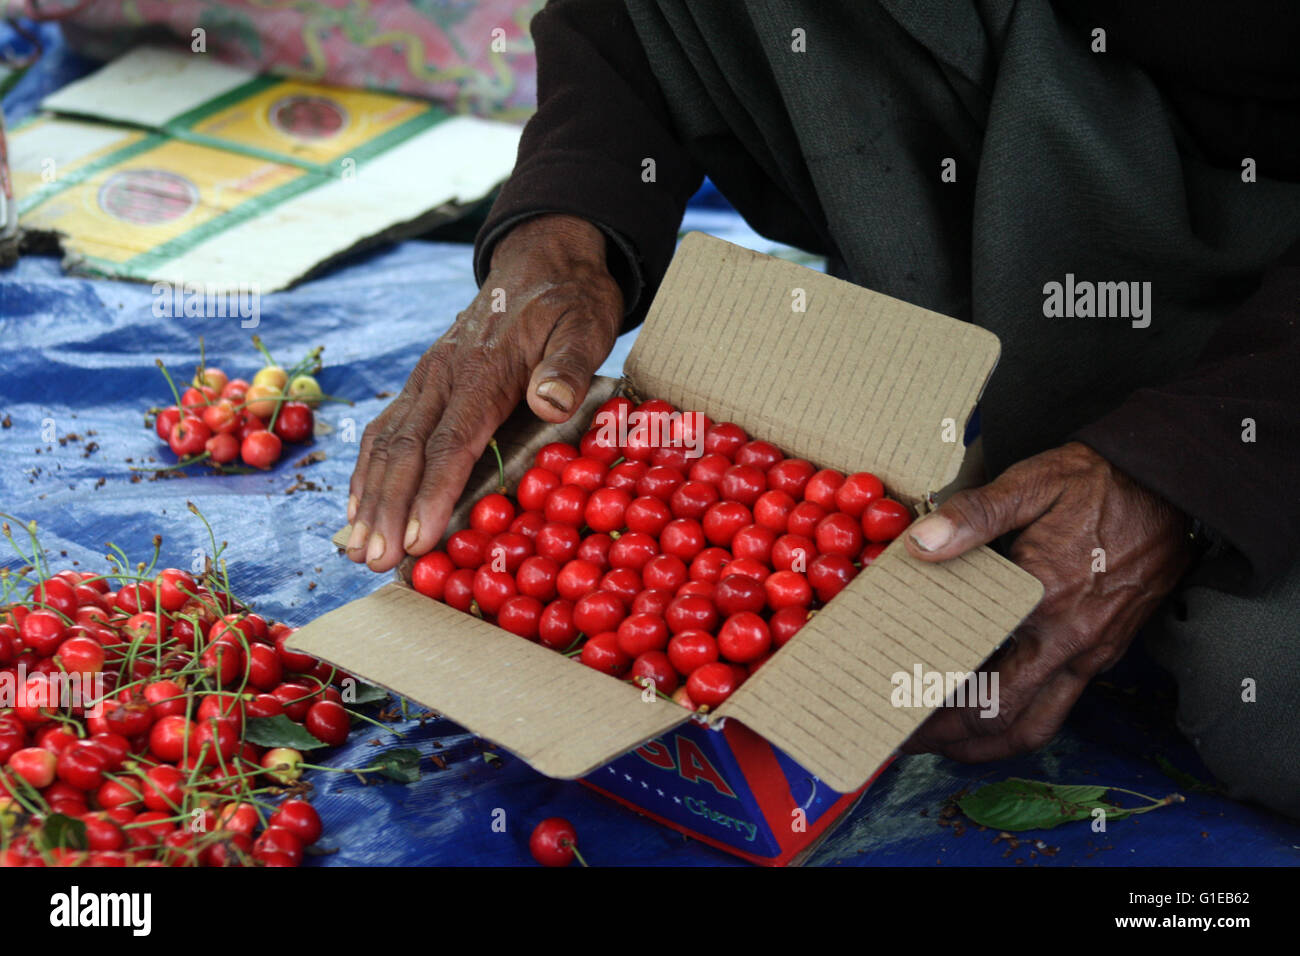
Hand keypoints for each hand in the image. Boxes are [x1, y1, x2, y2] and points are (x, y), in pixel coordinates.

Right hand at [346, 214, 622, 571]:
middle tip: (374, 562)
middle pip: (405, 448)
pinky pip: (385, 430)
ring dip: (368, 498)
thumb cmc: (569, 302)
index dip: (432, 493)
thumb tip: (551, 400)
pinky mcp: (423, 384)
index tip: (419, 539)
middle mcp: (441, 375)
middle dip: (387, 509)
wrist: (542, 261)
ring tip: (356, 549)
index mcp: (481, 369)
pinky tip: (358, 510)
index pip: (451, 440)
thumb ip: (570, 363)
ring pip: (385, 441)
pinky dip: (367, 473)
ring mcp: (426, 378)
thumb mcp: (586, 326)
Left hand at [901, 442, 1194, 760]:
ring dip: (988, 741)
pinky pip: (1058, 701)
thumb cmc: (1096, 481)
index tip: (898, 714)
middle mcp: (1072, 641)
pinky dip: (1019, 715)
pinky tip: (988, 701)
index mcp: (1046, 604)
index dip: (937, 710)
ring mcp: (1093, 651)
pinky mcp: (1106, 648)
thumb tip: (922, 544)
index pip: (983, 686)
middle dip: (952, 738)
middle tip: (907, 737)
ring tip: (943, 740)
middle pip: (1004, 721)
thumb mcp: (1030, 483)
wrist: (1172, 482)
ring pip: (1037, 723)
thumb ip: (975, 516)